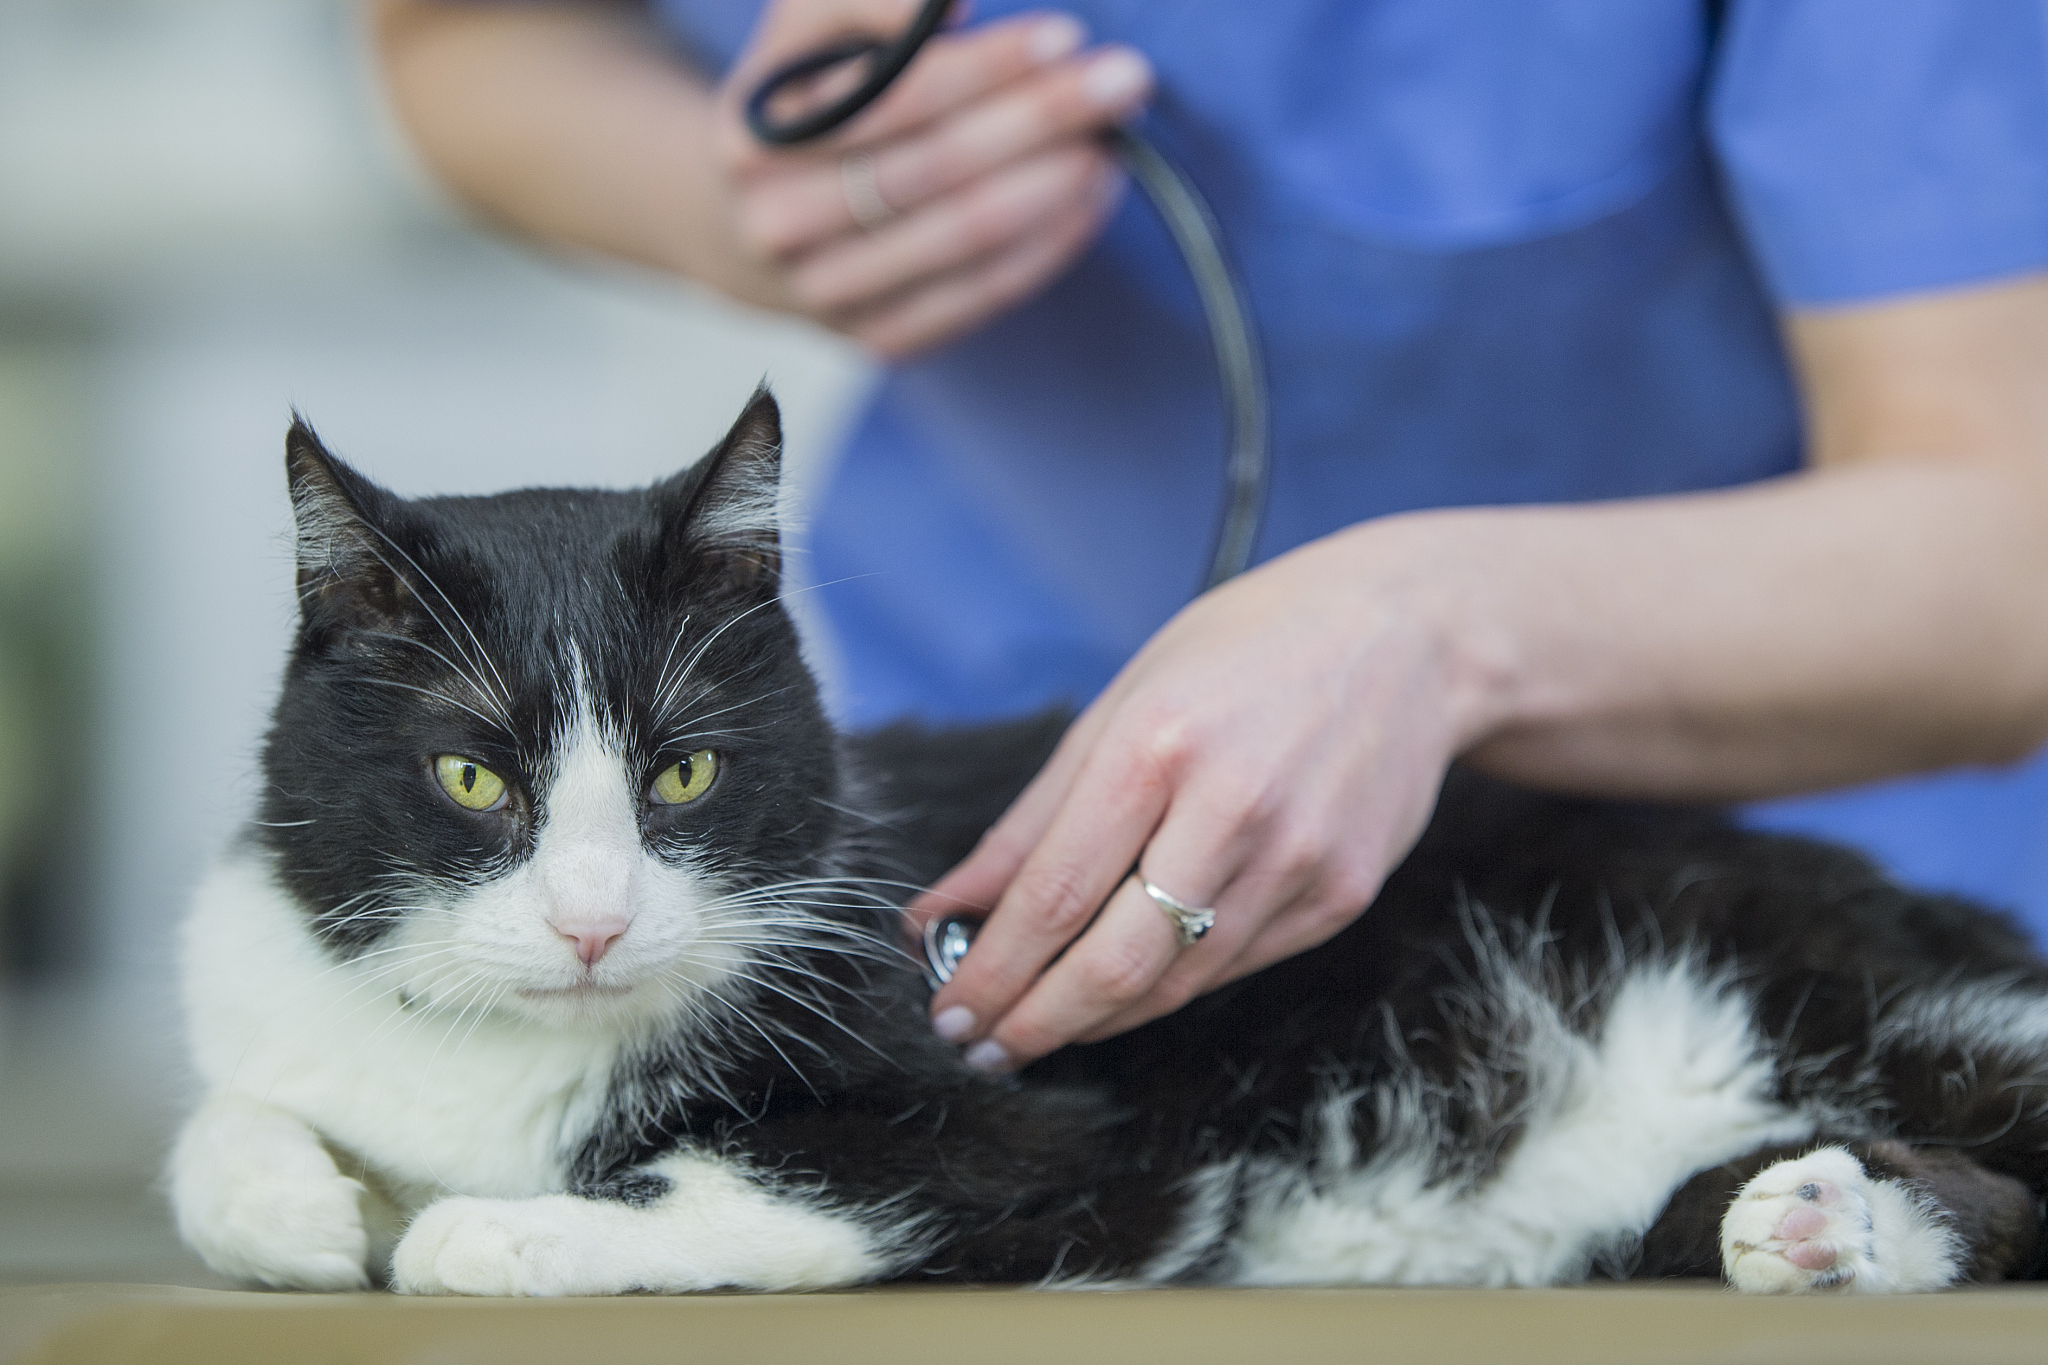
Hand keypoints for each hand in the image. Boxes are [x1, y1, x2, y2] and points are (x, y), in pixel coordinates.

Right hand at [712, 1, 1151, 358]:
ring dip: (1055, 188)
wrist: (743, 227)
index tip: (1066, 36)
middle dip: (1042, 121)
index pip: (892, 100)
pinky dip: (1046, 249)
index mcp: (755, 142)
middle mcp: (781, 228)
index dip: (985, 68)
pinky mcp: (877, 342)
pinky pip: (979, 297)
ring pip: (964, 239)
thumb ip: (867, 0)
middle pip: (937, 170)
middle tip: (1125, 82)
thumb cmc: (802, 108)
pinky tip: (1091, 202)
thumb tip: (957, 4)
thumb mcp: (806, 33)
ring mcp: (827, 296)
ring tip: (1114, 143)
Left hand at [906, 521, 1507, 1071]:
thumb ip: (1032, 820)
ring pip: (1174, 985)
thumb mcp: (1122, 702)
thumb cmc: (1250, 653)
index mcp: (1159, 745)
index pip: (1055, 894)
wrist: (1413, 641)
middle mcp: (1233, 810)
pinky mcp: (1340, 899)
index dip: (992, 969)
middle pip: (1113, 964)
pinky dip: (1165, 990)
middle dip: (1032, 1022)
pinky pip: (1231, 969)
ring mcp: (1297, 862)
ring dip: (1092, 1020)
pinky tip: (1123, 992)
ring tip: (1036, 1028)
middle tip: (978, 1046)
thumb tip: (945, 911)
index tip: (946, 1009)